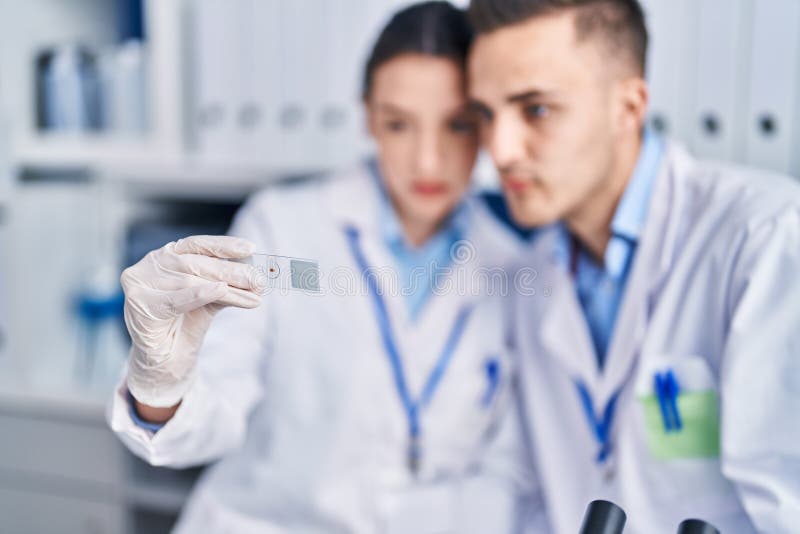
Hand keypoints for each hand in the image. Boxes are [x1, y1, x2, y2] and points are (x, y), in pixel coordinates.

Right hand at [121, 235, 263, 406]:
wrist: (166, 361)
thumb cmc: (186, 323)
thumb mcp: (212, 299)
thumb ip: (228, 286)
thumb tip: (257, 279)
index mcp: (167, 256)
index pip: (197, 244)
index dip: (223, 245)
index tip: (250, 249)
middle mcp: (151, 264)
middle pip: (196, 263)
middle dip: (231, 271)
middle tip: (259, 280)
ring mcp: (140, 283)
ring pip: (190, 280)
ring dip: (226, 288)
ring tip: (252, 294)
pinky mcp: (139, 305)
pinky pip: (174, 299)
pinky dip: (199, 294)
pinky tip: (220, 290)